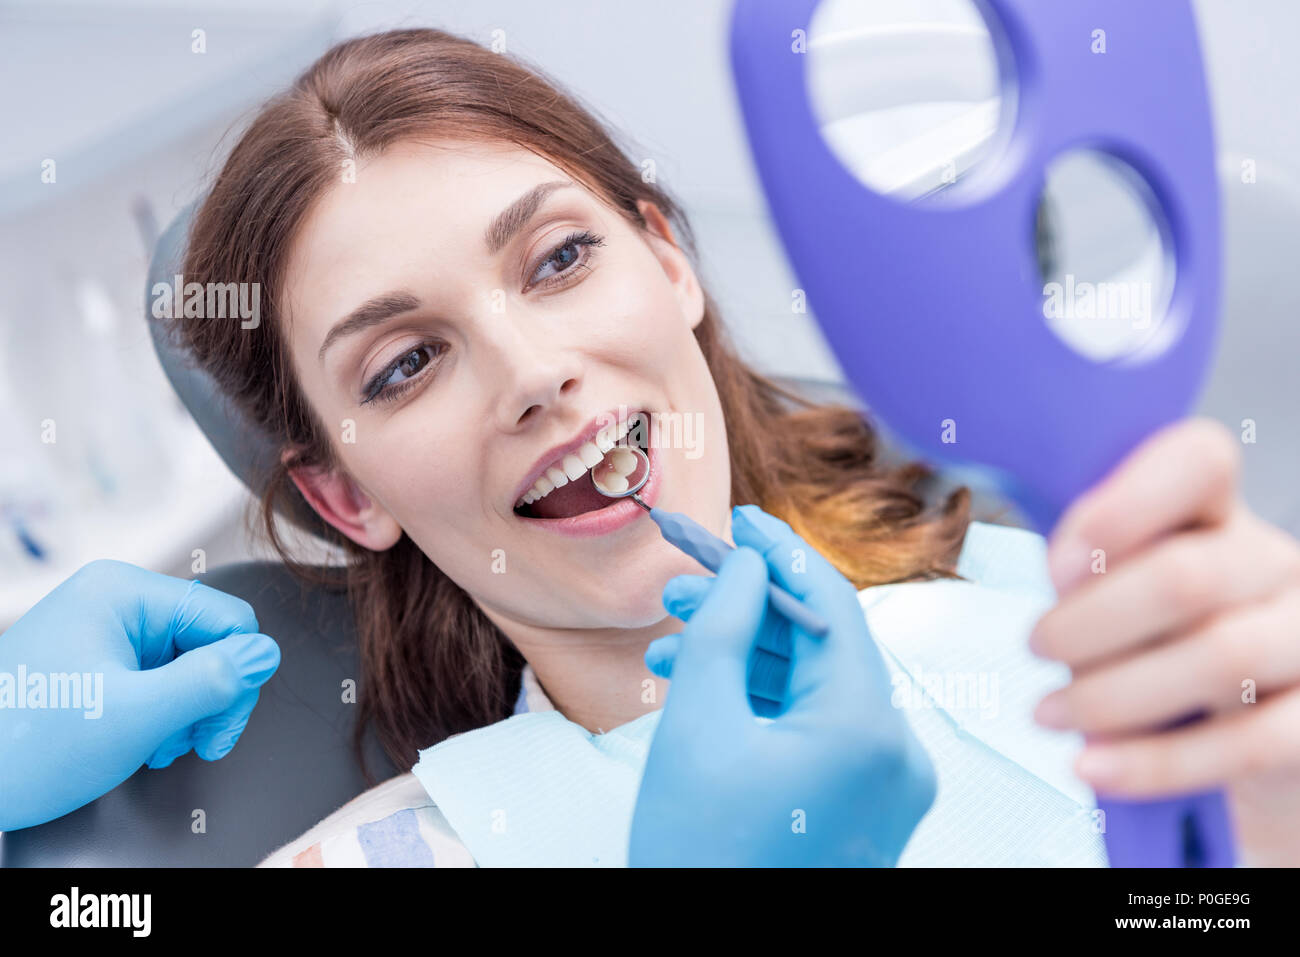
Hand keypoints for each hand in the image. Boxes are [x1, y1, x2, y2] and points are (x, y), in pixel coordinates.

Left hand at [0, 560, 280, 830]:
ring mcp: (105, 628)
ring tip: (157, 746)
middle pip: (211, 640)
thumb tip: (266, 654)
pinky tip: (144, 740)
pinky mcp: (98, 657)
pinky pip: (160, 675)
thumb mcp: (136, 717)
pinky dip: (164, 713)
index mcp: (124, 592)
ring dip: (188, 710)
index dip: (237, 676)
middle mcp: (116, 600)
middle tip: (196, 744)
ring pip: (190, 661)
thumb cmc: (27, 747)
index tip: (218, 729)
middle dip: (211, 697)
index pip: (229, 619)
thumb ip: (211, 681)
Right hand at [628, 504, 935, 866]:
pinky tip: (702, 684)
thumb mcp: (696, 722)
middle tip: (678, 582)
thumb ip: (720, 623)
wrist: (708, 954)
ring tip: (670, 639)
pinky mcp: (868, 805)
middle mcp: (898, 754)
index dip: (778, 551)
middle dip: (745, 609)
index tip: (736, 516)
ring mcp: (888, 785)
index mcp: (868, 730)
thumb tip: (746, 563)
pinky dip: (766, 702)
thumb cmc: (698, 853)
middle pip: (820, 644)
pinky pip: (818, 728)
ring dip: (747, 655)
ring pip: (814, 686)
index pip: (831, 604)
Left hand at [1028, 418, 1299, 864]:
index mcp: (1217, 513)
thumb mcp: (1122, 590)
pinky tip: (1091, 767)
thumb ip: (1091, 571)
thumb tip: (1051, 577)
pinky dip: (1157, 762)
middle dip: (1091, 621)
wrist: (1251, 734)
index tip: (1057, 564)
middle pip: (1187, 575)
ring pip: (1219, 657)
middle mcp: (1273, 562)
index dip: (1123, 506)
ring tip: (1048, 713)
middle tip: (1035, 646)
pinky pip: (1248, 743)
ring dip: (1113, 694)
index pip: (1197, 460)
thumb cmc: (1158, 642)